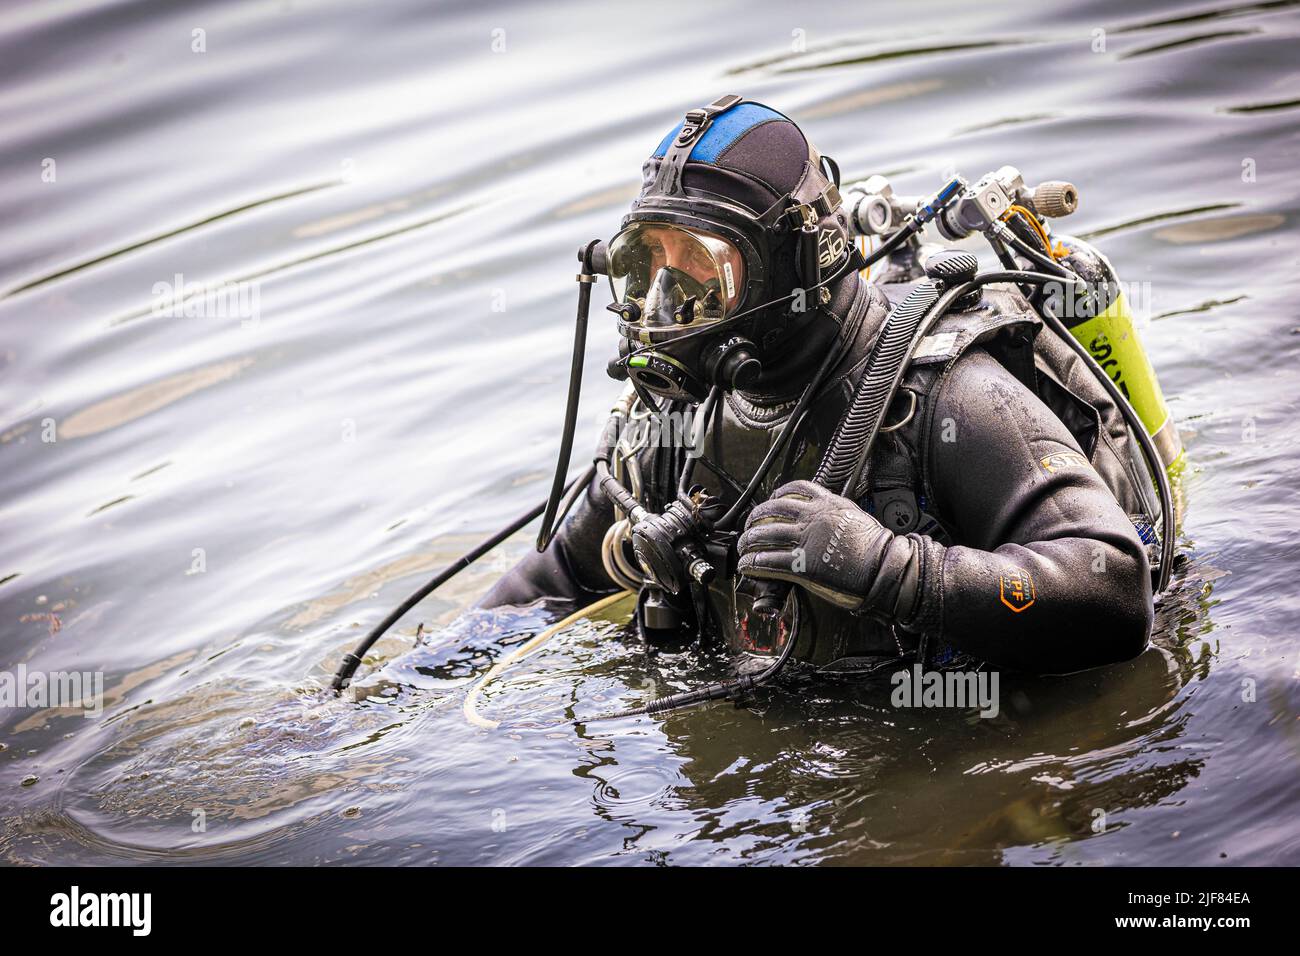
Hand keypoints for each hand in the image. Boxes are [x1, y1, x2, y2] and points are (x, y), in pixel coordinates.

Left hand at [737, 480, 915, 612]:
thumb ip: (836, 514)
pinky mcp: (803, 565)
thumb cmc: (877, 547)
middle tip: (749, 526)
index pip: (795, 489)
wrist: (885, 568)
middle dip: (755, 518)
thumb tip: (827, 517)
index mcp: (827, 504)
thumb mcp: (856, 517)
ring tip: (743, 547)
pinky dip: (754, 563)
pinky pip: (769, 561)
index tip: (770, 501)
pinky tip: (748, 566)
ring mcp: (806, 541)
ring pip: (765, 536)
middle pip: (772, 511)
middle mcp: (813, 518)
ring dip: (748, 541)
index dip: (777, 494)